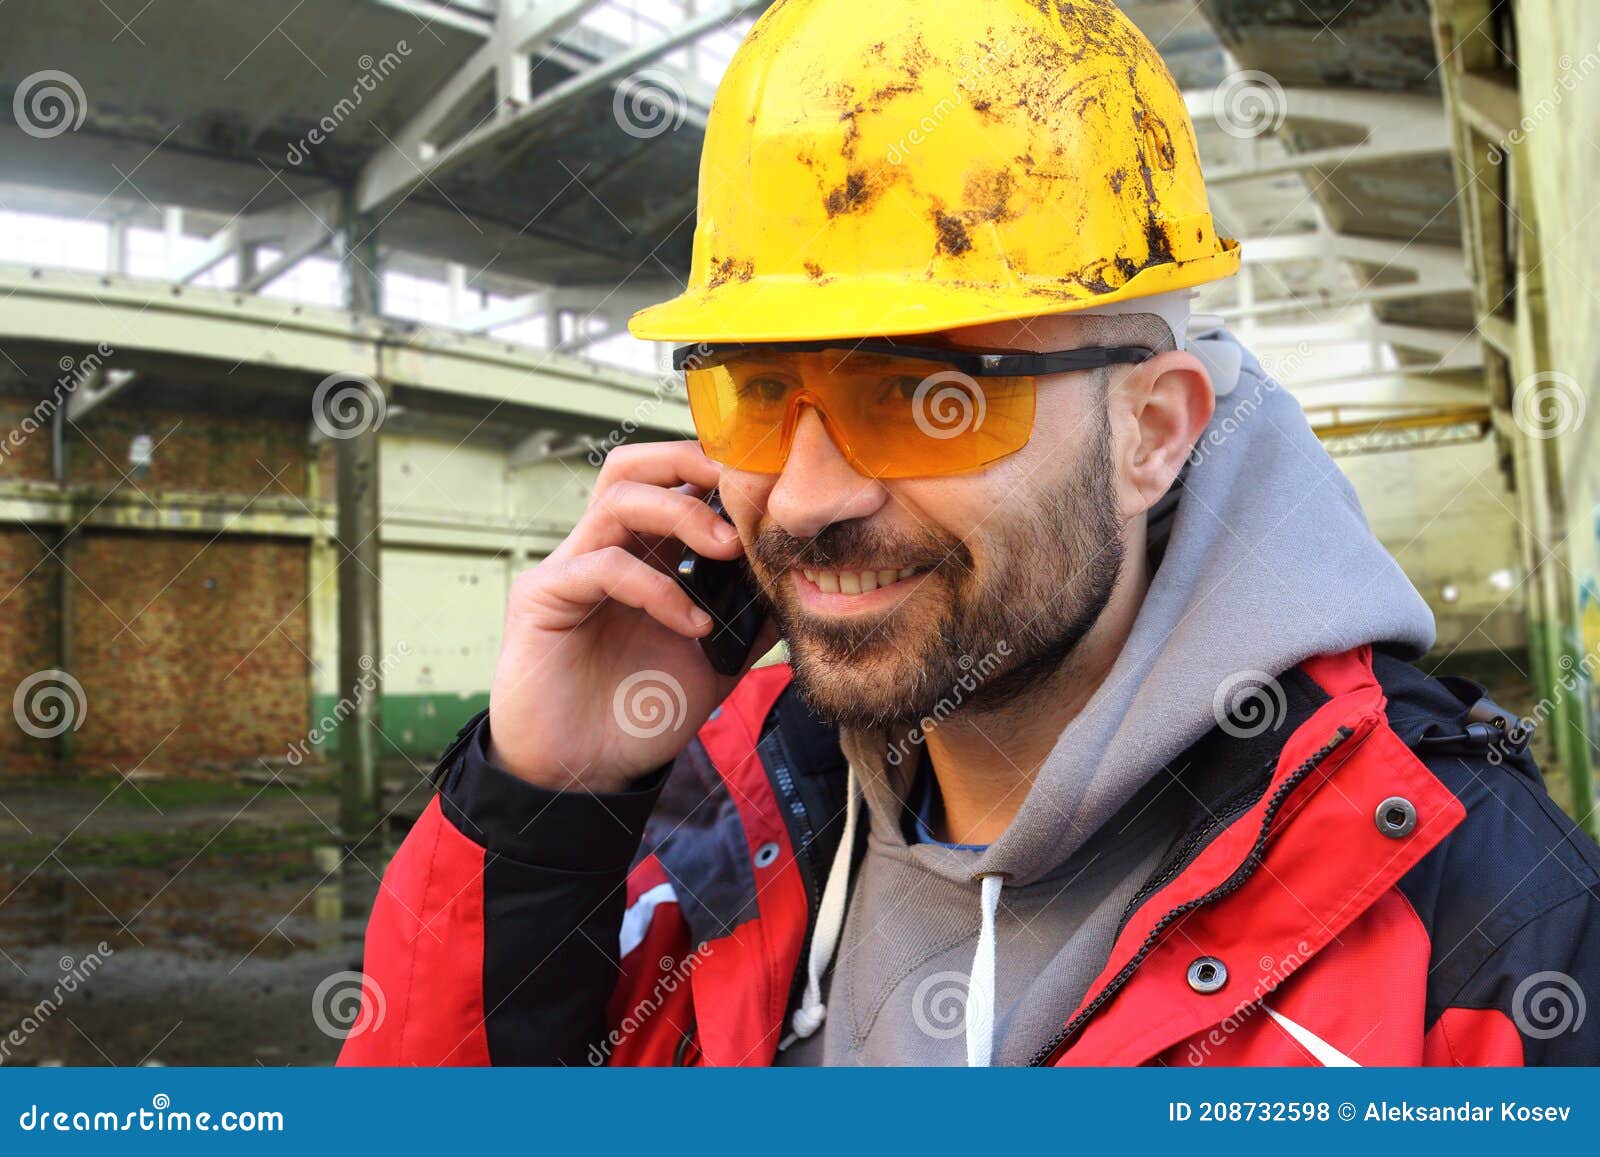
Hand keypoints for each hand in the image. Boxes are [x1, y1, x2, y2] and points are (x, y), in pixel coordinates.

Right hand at [487, 441, 776, 792]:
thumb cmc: (639, 712)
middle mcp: (601, 550)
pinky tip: (694, 625)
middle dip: (688, 463)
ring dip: (682, 515)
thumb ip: (751, 620)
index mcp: (641, 555)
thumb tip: (800, 584)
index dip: (713, 471)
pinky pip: (601, 566)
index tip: (766, 490)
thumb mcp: (716, 661)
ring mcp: (569, 568)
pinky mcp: (543, 598)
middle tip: (742, 498)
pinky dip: (657, 588)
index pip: (667, 481)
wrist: (585, 773)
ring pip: (618, 500)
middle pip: (631, 466)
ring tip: (728, 551)